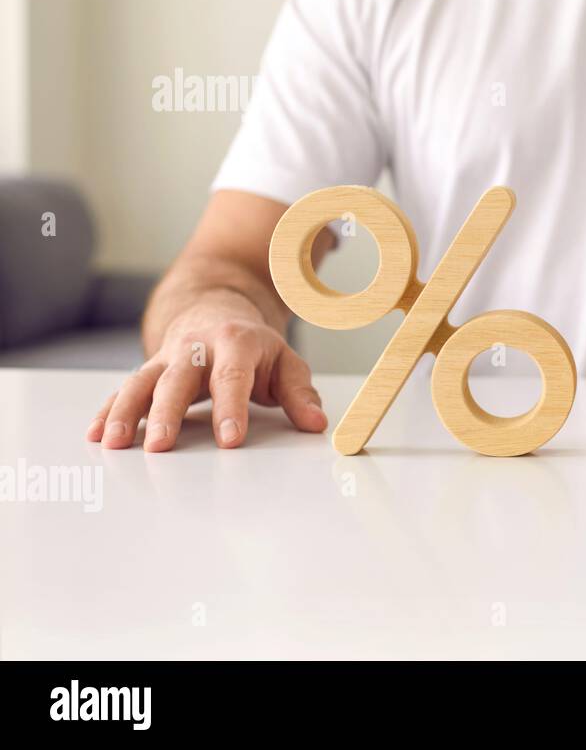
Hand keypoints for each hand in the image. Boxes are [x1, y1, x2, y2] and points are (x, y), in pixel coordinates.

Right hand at [86, 307, 327, 451]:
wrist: (215, 309)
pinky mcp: (148, 371)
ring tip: (115, 443)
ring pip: (142, 383)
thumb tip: (317, 424)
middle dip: (167, 413)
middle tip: (161, 447)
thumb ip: (300, 393)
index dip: (231, 409)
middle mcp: (196, 349)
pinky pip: (124, 390)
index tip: (230, 441)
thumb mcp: (285, 362)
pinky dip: (109, 411)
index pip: (232, 378)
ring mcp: (167, 359)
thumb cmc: (254, 346)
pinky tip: (97, 435)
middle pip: (178, 380)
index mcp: (235, 343)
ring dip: (126, 413)